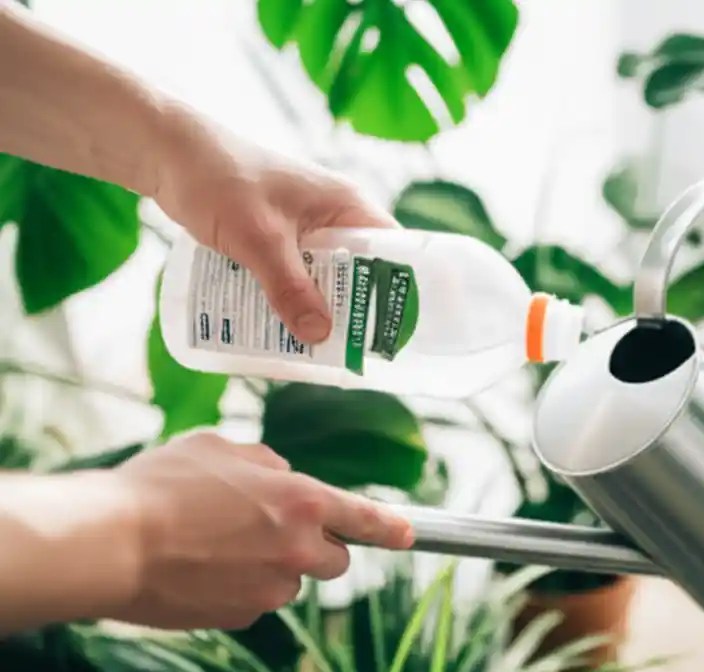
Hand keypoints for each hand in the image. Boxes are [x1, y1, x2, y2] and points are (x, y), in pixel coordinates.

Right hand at [108, 432, 412, 629]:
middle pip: (335, 560)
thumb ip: (266, 463)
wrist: (111, 543)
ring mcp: (269, 590)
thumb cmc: (161, 486)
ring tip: (217, 545)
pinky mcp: (240, 618)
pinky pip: (254, 602)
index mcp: (301, 501)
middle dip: (316, 547)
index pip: (363, 518)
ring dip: (271, 566)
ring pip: (289, 581)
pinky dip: (238, 588)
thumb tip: (280, 475)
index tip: (407, 534)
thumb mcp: (221, 447)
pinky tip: (201, 569)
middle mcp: (297, 550)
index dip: (389, 527)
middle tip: (273, 529)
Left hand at [153, 109, 397, 343]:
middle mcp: (332, 216)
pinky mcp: (277, 237)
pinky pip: (297, 275)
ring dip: (321, 308)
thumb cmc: (219, 180)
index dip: (402, 287)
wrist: (166, 154)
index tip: (400, 327)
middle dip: (357, 309)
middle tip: (357, 350)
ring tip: (321, 349)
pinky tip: (284, 327)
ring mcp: (304, 227)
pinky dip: (294, 299)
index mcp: (346, 204)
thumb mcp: (259, 240)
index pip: (395, 248)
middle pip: (361, 270)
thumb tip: (320, 336)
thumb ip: (289, 288)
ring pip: (326, 277)